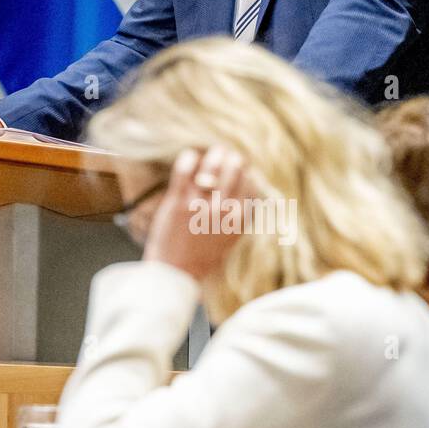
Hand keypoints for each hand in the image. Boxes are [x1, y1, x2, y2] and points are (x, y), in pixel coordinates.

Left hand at [143, 146, 259, 280]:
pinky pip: (185, 170)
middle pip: (235, 168)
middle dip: (232, 157)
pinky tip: (190, 156)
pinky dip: (189, 158)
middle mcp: (223, 211)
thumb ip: (242, 215)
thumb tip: (251, 185)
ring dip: (214, 154)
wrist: (176, 274)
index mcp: (239, 220)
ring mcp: (200, 206)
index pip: (250, 183)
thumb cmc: (203, 256)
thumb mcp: (231, 238)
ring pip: (213, 165)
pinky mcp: (177, 203)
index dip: (245, 171)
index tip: (239, 167)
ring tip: (212, 153)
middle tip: (226, 154)